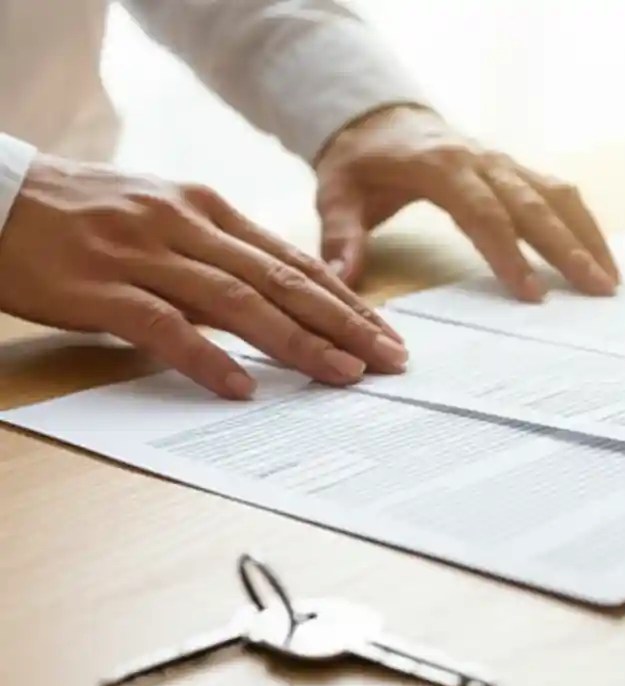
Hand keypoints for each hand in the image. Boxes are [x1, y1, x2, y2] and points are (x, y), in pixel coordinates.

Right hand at [0, 154, 408, 398]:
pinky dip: (207, 358)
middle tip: (390, 360)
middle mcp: (186, 225)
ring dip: (298, 342)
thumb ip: (217, 253)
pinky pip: (164, 325)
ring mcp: (143, 254)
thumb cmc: (84, 215)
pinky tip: (243, 387)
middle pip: (283, 280)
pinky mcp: (98, 287)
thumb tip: (278, 300)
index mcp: (207, 208)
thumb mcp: (163, 216)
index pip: (295, 260)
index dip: (346, 300)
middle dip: (345, 324)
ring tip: (343, 375)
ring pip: (238, 302)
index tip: (386, 333)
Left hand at [314, 105, 618, 299]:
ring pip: (558, 195)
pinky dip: (585, 224)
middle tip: (596, 289)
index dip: (509, 253)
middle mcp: (482, 160)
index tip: (531, 294)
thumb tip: (342, 281)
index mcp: (440, 166)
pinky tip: (601, 258)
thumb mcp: (336, 194)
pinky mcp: (518, 169)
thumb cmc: (360, 163)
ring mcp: (505, 162)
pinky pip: (560, 192)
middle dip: (568, 249)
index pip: (483, 213)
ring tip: (610, 281)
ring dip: (588, 236)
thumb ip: (340, 237)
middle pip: (534, 205)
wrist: (378, 116)